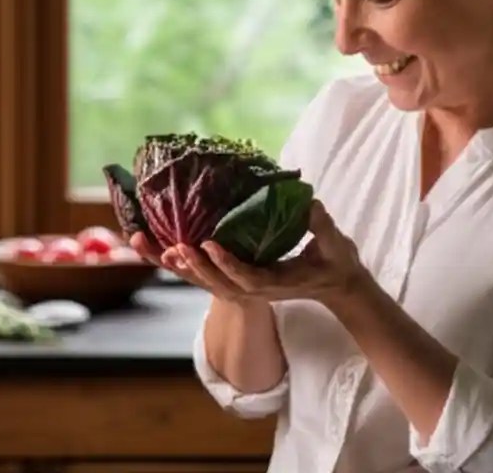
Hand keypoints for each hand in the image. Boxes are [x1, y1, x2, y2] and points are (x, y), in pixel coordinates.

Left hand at [134, 200, 367, 307]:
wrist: (337, 286)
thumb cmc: (337, 265)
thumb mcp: (334, 245)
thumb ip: (321, 225)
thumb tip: (310, 202)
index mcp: (277, 283)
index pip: (246, 277)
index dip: (226, 262)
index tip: (208, 243)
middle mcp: (256, 290)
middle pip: (217, 283)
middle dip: (193, 266)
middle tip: (173, 245)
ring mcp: (246, 288)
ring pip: (206, 281)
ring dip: (180, 266)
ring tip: (155, 247)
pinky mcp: (240, 281)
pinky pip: (207, 275)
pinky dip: (185, 264)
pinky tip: (163, 249)